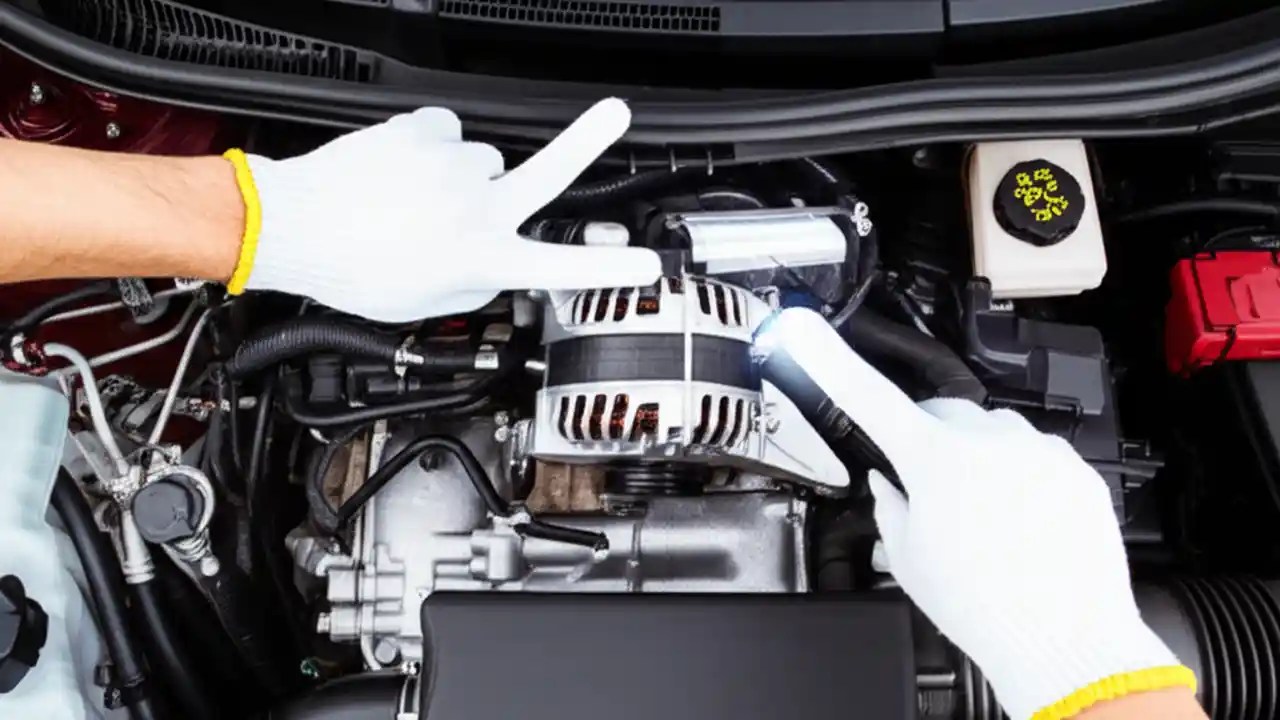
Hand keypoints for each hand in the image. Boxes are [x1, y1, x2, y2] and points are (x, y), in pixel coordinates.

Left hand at [227, 98, 660, 321]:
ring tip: (419, 197)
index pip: (563, 266)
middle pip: (549, 170)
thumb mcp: (427, 303)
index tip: (649, 263)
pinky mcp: (425, 133)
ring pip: (482, 161)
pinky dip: (433, 147)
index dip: (612, 269)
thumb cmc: (354, 272)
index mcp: (483, 257)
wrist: (295, 225)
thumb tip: (499, 264)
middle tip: (616, 115)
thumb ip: (477, 283)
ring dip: (463, 175)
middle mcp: (476, 208)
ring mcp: (452, 165)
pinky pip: (446, 133)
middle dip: (589, 140)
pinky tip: (406, 169)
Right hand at [757, 308, 1192, 719]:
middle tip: (929, 495)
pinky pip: (1036, 456)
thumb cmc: (983, 607)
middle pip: (939, 415)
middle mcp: (988, 440)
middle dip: (927, 440)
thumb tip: (888, 481)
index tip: (802, 329)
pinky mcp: (1074, 468)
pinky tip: (1021, 527)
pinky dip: (1022, 479)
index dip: (828, 359)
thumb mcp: (909, 557)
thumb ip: (891, 504)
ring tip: (985, 522)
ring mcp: (1037, 450)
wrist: (1066, 642)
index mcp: (934, 459)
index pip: (866, 395)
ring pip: (992, 433)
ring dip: (978, 459)